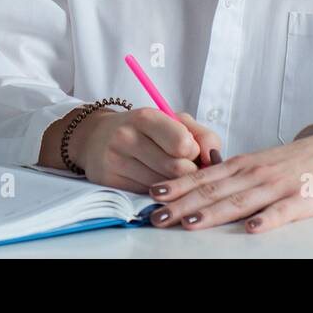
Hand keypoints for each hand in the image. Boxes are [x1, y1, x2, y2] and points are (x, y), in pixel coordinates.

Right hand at [71, 108, 222, 193]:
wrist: (97, 137)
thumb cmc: (145, 129)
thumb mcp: (174, 122)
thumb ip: (202, 136)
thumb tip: (215, 159)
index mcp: (147, 117)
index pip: (183, 144)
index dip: (195, 153)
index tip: (191, 151)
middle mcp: (127, 137)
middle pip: (176, 169)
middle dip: (187, 172)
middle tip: (184, 166)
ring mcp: (116, 160)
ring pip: (163, 186)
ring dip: (174, 184)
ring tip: (169, 173)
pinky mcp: (109, 180)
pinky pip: (146, 195)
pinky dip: (157, 192)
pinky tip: (153, 181)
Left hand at [146, 128, 312, 234]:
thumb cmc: (291, 162)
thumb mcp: (256, 163)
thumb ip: (229, 176)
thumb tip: (196, 189)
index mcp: (242, 165)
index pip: (203, 177)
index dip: (177, 187)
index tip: (152, 195)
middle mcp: (254, 174)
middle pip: (213, 191)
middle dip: (183, 204)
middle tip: (158, 216)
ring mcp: (276, 187)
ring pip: (240, 201)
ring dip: (214, 213)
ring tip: (190, 223)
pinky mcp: (300, 200)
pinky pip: (281, 212)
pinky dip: (266, 220)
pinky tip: (252, 229)